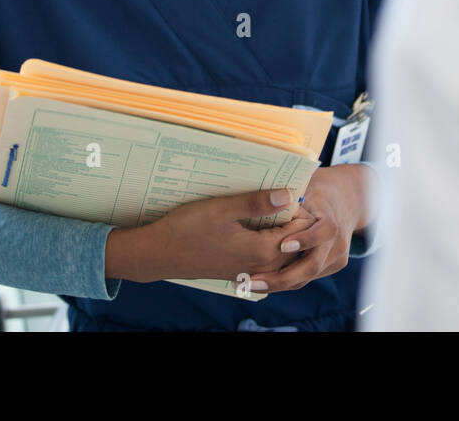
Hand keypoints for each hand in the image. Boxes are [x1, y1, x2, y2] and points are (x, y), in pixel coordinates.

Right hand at [108, 188, 316, 283]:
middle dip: (292, 219)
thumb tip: (288, 196)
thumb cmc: (186, 230)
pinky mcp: (240, 271)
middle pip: (294, 241)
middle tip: (278, 195)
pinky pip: (265, 257)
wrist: (158, 255)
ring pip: (281, 250)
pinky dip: (267, 240)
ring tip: (265, 206)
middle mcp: (261, 266)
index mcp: (262, 251)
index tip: (287, 188)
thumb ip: (257, 203)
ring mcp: (250, 271)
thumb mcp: (222, 209)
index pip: (300, 229)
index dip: (298, 207)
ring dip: (280, 229)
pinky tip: (251, 223)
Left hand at [248, 164, 372, 292]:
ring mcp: (337, 256)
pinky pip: (307, 278)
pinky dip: (286, 281)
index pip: (323, 232)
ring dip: (279, 283)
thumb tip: (265, 197)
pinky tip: (263, 283)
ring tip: (251, 285)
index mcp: (332, 218)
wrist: (348, 201)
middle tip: (254, 281)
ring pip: (307, 277)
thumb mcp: (308, 186)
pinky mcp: (333, 266)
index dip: (305, 239)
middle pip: (313, 265)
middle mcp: (337, 241)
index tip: (282, 245)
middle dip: (282, 277)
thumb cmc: (319, 191)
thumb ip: (290, 196)